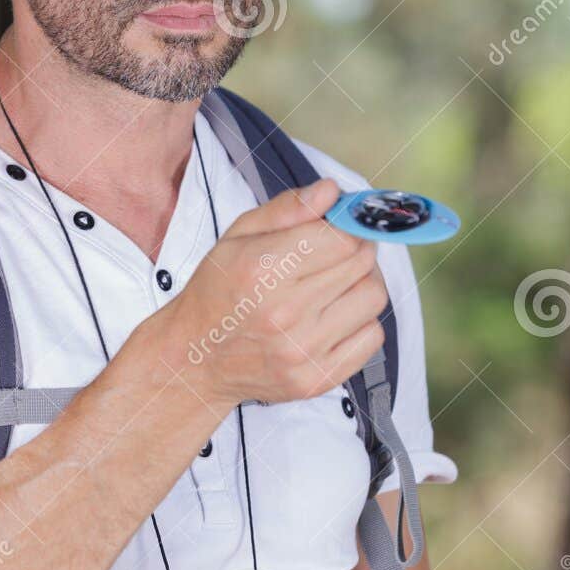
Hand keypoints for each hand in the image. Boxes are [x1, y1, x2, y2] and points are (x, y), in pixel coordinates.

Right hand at [146, 178, 388, 408]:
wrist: (196, 358)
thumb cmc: (217, 292)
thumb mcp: (237, 236)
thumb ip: (287, 209)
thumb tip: (331, 191)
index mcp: (262, 269)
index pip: (340, 237)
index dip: (348, 225)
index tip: (341, 226)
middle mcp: (285, 311)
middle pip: (361, 263)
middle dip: (357, 249)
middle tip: (340, 251)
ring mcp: (302, 349)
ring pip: (373, 298)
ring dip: (364, 283)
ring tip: (339, 282)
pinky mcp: (316, 378)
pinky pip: (372, 338)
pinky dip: (363, 321)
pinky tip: (337, 315)